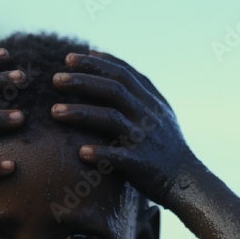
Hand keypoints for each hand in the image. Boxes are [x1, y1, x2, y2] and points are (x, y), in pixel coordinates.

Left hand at [50, 51, 202, 207]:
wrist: (186, 180)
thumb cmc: (165, 145)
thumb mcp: (159, 111)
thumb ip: (138, 90)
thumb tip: (110, 64)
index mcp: (150, 101)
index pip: (122, 73)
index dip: (95, 64)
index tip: (69, 58)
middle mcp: (147, 115)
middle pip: (113, 89)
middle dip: (82, 81)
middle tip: (55, 79)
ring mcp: (144, 139)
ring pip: (111, 119)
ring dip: (80, 113)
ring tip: (54, 111)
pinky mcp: (140, 163)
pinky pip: (118, 157)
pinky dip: (100, 153)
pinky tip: (80, 152)